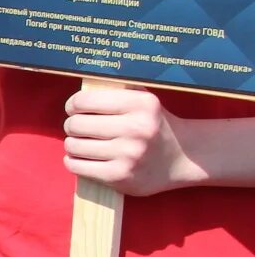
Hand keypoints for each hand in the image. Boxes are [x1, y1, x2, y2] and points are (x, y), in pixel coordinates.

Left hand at [64, 84, 203, 194]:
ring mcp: (128, 155)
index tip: (75, 108)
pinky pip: (76, 167)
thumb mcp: (144, 99)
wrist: (183, 158)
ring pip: (73, 146)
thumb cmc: (154, 124)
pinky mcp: (120, 176)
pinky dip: (74, 162)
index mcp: (141, 104)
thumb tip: (83, 80)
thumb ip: (116, 89)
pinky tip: (85, 158)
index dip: (73, 104)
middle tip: (79, 127)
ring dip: (73, 144)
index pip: (84, 101)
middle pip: (75, 124)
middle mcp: (136, 128)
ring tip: (84, 143)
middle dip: (72, 125)